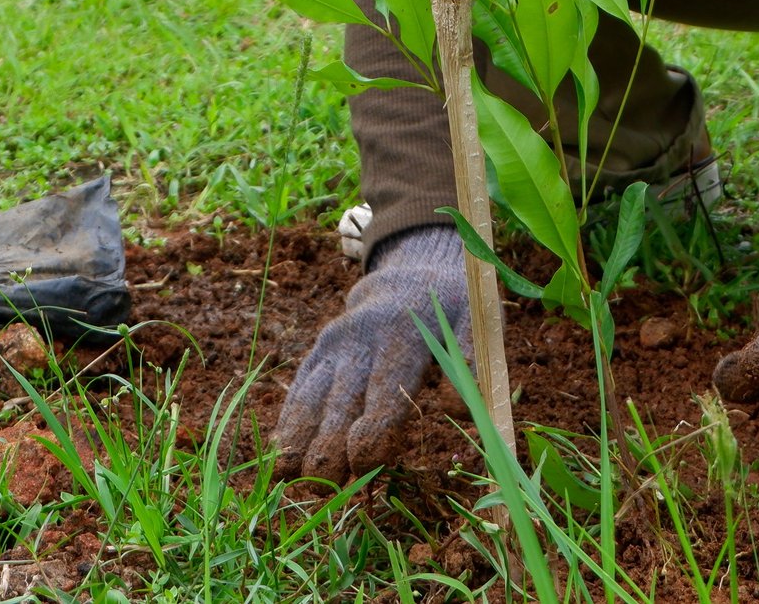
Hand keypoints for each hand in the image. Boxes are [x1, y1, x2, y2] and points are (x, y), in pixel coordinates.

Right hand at [274, 225, 467, 480]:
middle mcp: (360, 337)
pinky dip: (289, 420)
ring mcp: (334, 343)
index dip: (373, 427)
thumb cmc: (453, 307)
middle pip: (340, 399)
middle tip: (322, 484)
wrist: (414, 273)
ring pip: (311, 394)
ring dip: (298, 436)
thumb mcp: (477, 319)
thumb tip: (464, 403)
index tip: (364, 462)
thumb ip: (475, 358)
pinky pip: (300, 387)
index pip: (384, 387)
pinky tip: (280, 452)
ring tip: (287, 477)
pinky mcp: (320, 351)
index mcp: (403, 332)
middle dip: (328, 443)